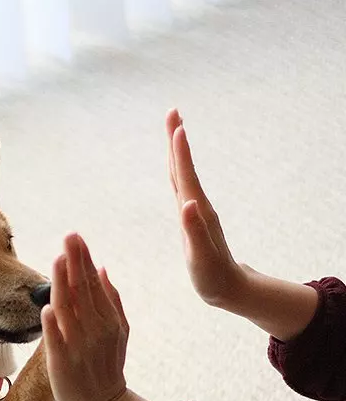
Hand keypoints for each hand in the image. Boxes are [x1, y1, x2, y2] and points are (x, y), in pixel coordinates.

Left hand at [41, 234, 128, 400]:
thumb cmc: (107, 365)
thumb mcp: (119, 332)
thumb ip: (112, 301)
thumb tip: (102, 269)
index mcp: (108, 320)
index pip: (92, 285)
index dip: (83, 261)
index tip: (75, 238)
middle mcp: (94, 330)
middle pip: (82, 292)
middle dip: (75, 263)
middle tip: (69, 237)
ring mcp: (78, 347)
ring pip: (69, 311)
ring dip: (62, 285)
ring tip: (58, 261)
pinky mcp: (61, 364)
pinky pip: (56, 342)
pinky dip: (52, 326)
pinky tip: (47, 308)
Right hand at [166, 109, 247, 309]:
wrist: (228, 288)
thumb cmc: (213, 277)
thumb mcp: (202, 257)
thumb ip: (194, 231)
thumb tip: (187, 204)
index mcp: (198, 212)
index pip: (186, 177)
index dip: (180, 153)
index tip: (177, 127)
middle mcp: (197, 206)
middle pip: (184, 167)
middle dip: (176, 140)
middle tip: (172, 112)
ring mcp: (195, 211)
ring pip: (183, 175)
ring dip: (177, 152)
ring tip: (173, 130)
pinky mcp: (193, 218)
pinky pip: (182, 187)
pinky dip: (177, 170)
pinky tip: (175, 167)